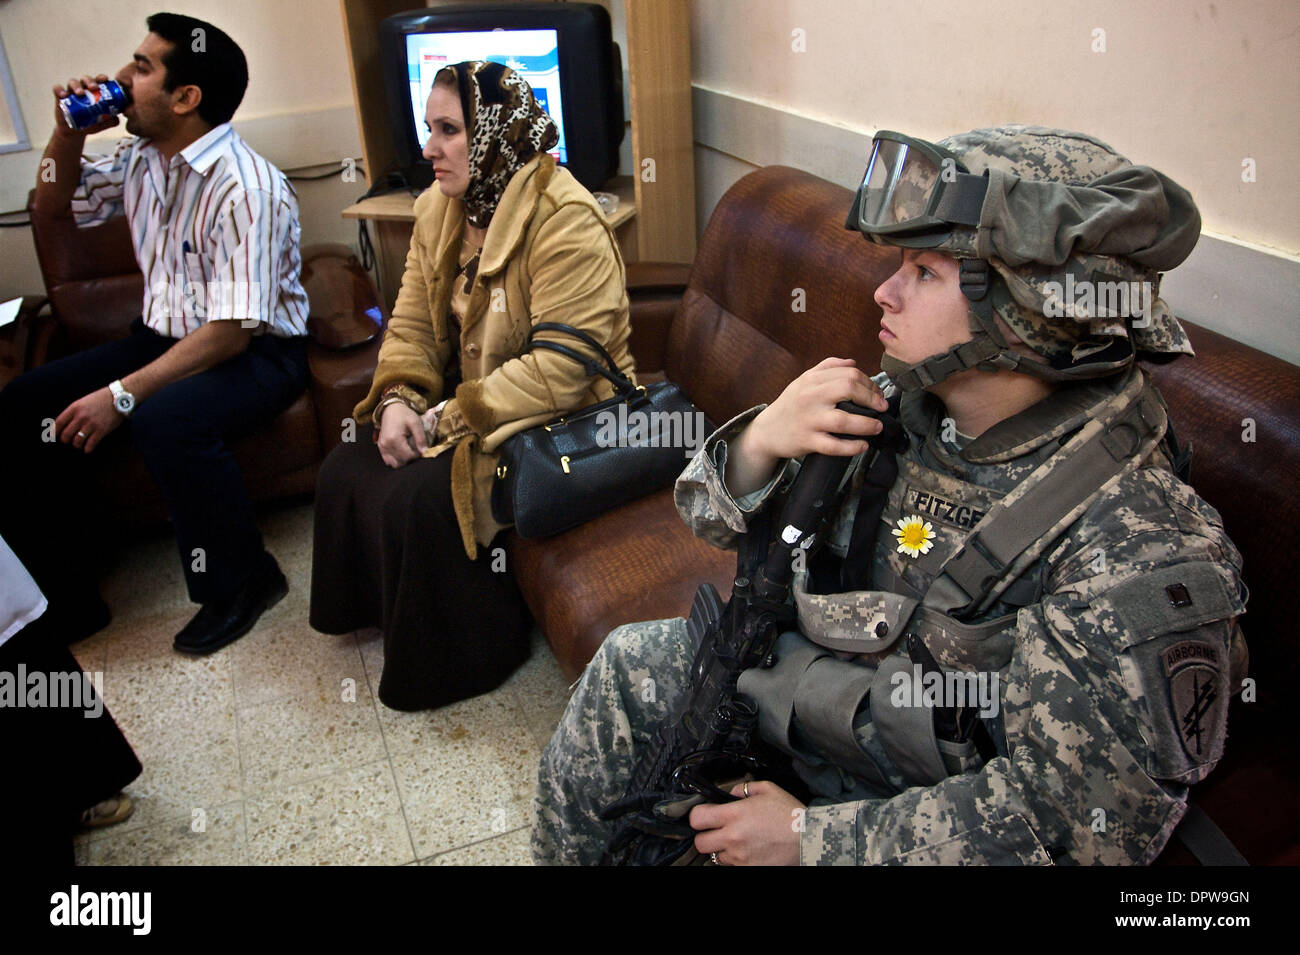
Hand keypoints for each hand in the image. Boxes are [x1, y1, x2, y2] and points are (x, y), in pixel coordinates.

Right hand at [52, 75, 120, 135]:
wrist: (74, 131)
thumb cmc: (90, 123)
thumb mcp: (101, 124)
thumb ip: (110, 121)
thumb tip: (117, 119)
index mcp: (93, 91)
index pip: (98, 81)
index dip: (101, 78)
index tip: (105, 80)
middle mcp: (82, 88)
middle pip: (85, 79)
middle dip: (90, 81)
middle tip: (94, 88)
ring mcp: (70, 91)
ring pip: (72, 82)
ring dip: (77, 86)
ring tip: (80, 94)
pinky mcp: (60, 97)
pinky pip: (57, 89)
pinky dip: (60, 90)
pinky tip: (64, 95)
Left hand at [55, 388, 122, 452]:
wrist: (119, 398)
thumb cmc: (101, 399)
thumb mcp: (84, 401)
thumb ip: (75, 411)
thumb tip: (67, 424)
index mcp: (74, 408)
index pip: (58, 423)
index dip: (54, 431)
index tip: (53, 436)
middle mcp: (80, 417)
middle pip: (66, 434)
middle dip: (66, 440)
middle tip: (69, 441)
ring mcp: (91, 424)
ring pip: (77, 441)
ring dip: (77, 445)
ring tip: (79, 444)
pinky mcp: (101, 431)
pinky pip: (90, 444)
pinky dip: (87, 449)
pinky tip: (88, 449)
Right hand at [376, 401, 426, 467]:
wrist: (391, 409)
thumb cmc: (404, 414)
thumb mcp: (415, 423)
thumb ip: (420, 438)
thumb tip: (424, 452)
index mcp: (394, 439)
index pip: (408, 456)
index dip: (417, 455)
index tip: (421, 448)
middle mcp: (386, 445)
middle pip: (401, 462)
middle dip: (411, 458)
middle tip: (416, 449)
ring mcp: (382, 447)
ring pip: (394, 464)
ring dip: (404, 461)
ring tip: (409, 451)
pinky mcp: (381, 447)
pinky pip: (388, 461)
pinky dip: (396, 459)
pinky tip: (402, 452)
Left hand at [689, 780, 805, 865]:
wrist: (808, 838)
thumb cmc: (790, 814)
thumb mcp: (768, 789)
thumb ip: (744, 789)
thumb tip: (731, 794)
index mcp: (734, 815)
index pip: (697, 819)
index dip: (697, 816)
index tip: (704, 815)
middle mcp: (733, 837)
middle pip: (700, 843)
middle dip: (705, 835)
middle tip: (716, 830)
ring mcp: (739, 857)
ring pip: (714, 857)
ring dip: (721, 849)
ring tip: (737, 841)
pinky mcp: (748, 869)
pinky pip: (730, 866)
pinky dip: (735, 859)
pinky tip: (747, 850)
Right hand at [747, 357, 887, 460]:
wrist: (767, 430)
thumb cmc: (791, 405)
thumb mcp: (804, 380)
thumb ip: (828, 367)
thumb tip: (853, 362)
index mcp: (812, 380)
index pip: (848, 374)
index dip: (869, 383)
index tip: (878, 395)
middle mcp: (810, 397)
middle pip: (848, 389)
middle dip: (871, 398)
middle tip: (882, 408)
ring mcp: (809, 420)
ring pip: (843, 420)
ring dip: (866, 424)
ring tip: (877, 427)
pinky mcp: (807, 440)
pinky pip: (833, 445)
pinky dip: (851, 447)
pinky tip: (862, 445)